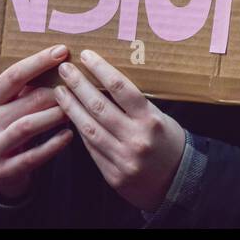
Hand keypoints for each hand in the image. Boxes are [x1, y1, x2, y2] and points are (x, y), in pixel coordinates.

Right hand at [0, 44, 73, 200]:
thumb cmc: (10, 128)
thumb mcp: (11, 107)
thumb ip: (29, 89)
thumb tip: (64, 61)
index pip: (13, 75)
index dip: (38, 62)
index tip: (63, 50)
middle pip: (25, 100)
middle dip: (54, 92)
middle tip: (77, 87)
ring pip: (27, 126)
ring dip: (53, 116)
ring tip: (72, 111)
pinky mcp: (5, 170)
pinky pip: (32, 156)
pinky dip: (53, 145)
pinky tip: (69, 136)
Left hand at [54, 48, 185, 212]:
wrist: (179, 183)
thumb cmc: (168, 143)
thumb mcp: (159, 118)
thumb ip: (134, 106)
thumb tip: (104, 83)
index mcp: (150, 119)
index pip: (121, 88)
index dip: (101, 69)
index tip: (86, 56)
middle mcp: (136, 139)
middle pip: (99, 106)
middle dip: (79, 85)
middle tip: (65, 69)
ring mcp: (124, 160)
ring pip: (89, 129)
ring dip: (71, 108)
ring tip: (59, 91)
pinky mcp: (114, 176)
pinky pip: (91, 150)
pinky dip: (80, 132)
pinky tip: (70, 117)